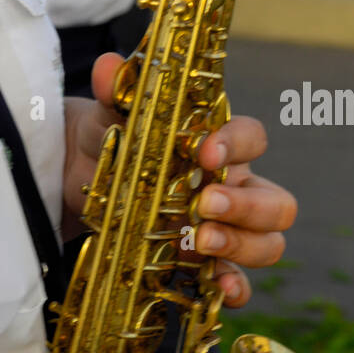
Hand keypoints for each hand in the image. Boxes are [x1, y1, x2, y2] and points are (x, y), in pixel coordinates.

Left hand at [62, 54, 297, 307]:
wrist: (77, 175)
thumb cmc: (109, 136)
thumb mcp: (110, 114)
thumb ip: (116, 90)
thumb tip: (109, 67)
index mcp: (218, 145)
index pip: (252, 139)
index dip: (237, 145)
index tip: (204, 152)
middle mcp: (232, 188)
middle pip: (276, 202)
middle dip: (246, 207)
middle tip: (202, 205)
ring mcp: (223, 229)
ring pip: (269, 243)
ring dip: (241, 245)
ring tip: (197, 242)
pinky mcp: (202, 264)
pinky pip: (238, 281)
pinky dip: (234, 286)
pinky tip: (216, 285)